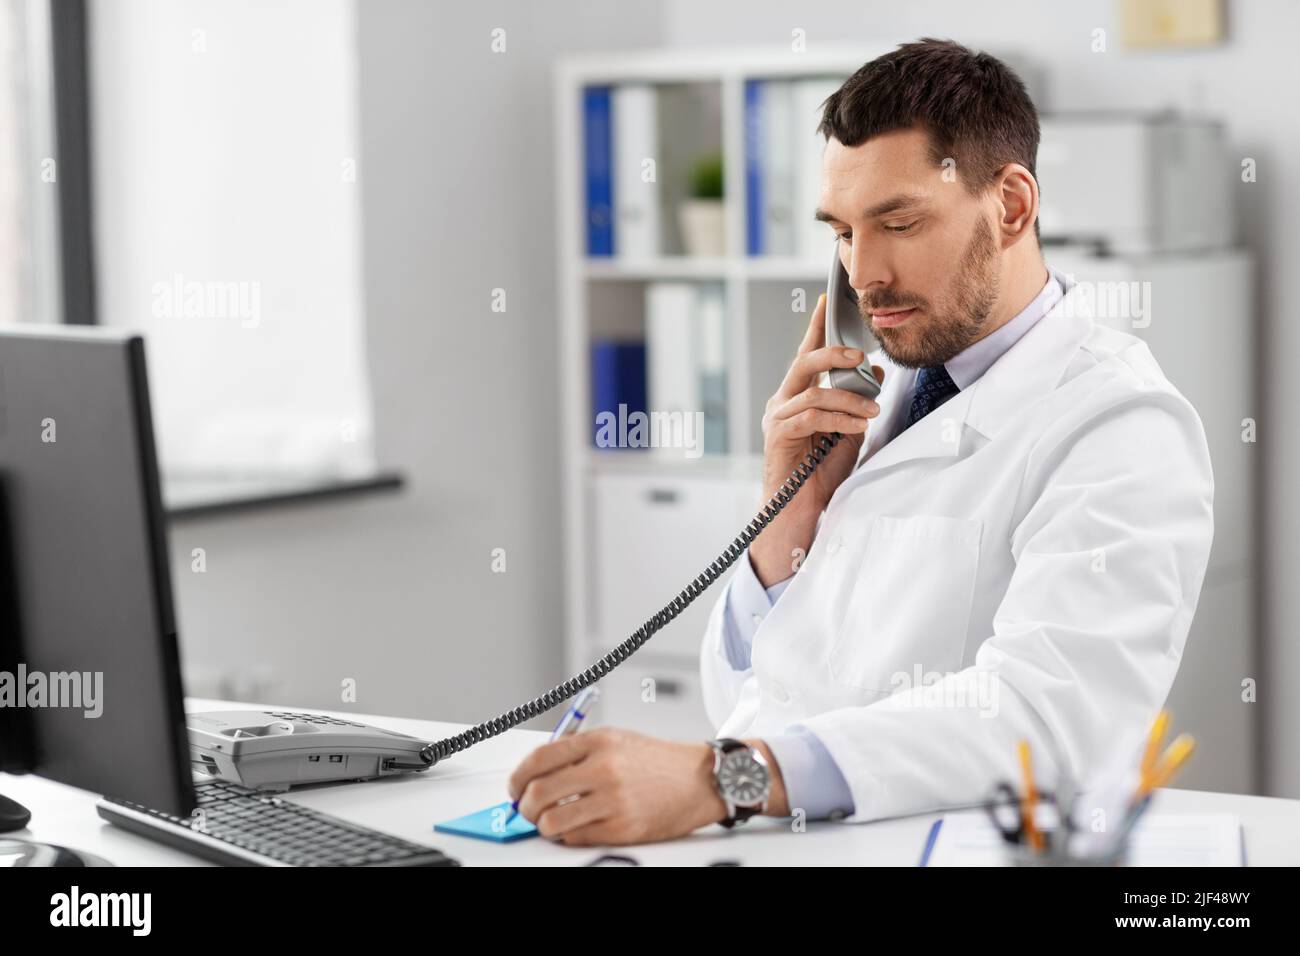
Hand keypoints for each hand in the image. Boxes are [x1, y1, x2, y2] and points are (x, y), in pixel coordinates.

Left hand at [506, 728, 785, 845]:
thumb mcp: (616, 739)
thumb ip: (577, 750)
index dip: (517, 777)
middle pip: (539, 792)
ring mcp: (613, 800)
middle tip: (526, 809)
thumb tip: (537, 772)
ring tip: (550, 821)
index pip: (539, 759)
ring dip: (543, 825)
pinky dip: (567, 835)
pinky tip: (575, 827)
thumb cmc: (657, 760)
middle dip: (524, 805)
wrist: (700, 779)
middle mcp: (604, 768)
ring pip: (552, 821)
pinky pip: (576, 838)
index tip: (514, 787)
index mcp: (599, 742)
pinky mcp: (623, 828)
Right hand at [750, 292, 883, 585]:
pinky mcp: (777, 435)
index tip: (829, 300)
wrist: (801, 515)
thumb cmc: (822, 477)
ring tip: (872, 410)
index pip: (808, 355)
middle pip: (803, 362)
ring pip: (812, 389)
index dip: (818, 328)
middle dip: (832, 351)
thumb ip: (858, 403)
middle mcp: (782, 403)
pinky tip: (859, 424)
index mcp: (798, 398)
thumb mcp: (850, 432)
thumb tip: (875, 373)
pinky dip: (839, 416)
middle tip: (860, 354)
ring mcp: (776, 418)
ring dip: (848, 397)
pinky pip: (811, 414)